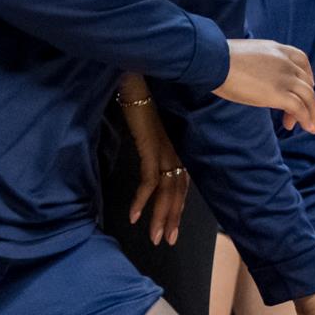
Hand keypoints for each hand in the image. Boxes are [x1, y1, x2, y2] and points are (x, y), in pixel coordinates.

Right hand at [117, 78, 189, 245]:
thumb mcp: (146, 120)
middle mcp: (173, 150)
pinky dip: (141, 200)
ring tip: (155, 237)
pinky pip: (149, 181)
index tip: (172, 225)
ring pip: (167, 192)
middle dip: (172, 218)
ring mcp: (163, 149)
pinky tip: (133, 215)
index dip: (177, 205)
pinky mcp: (151, 147)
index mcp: (174, 145)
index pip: (180, 182)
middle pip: (177, 191)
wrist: (136, 74)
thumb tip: (143, 149)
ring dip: (160, 216)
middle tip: (167, 240)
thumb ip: (148, 136)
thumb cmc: (138, 93)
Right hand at [215, 38, 314, 132]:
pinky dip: (307, 119)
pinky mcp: (279, 94)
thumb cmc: (217, 57)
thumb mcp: (243, 52)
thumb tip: (252, 73)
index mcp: (275, 48)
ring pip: (308, 97)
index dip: (307, 75)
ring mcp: (283, 78)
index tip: (306, 86)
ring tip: (308, 126)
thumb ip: (256, 61)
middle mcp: (284, 61)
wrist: (212, 60)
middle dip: (306, 99)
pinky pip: (300, 108)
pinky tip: (307, 127)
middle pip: (306, 82)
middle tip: (295, 113)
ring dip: (310, 113)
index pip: (301, 59)